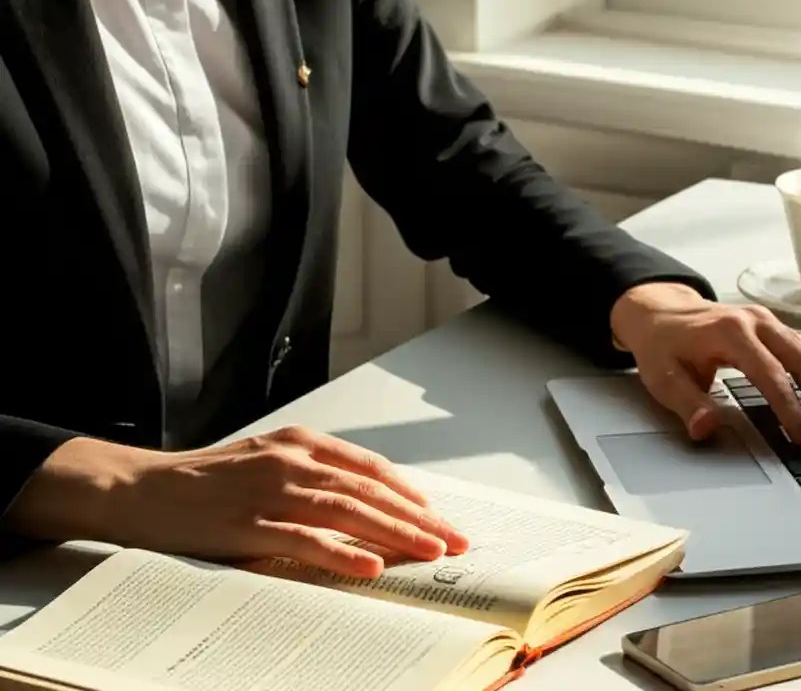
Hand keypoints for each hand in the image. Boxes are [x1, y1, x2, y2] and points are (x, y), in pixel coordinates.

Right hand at [5, 426, 467, 577]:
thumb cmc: (205, 482)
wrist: (137, 489)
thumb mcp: (265, 462)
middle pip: (370, 491)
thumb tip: (366, 505)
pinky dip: (342, 552)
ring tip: (431, 553)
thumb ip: (312, 475)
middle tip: (455, 541)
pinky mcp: (247, 525)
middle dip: (419, 518)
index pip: (371, 469)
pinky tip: (371, 565)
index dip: (410, 493)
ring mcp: (270, 493)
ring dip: (396, 533)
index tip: (441, 516)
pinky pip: (305, 540)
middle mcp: (292, 462)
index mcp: (299, 444)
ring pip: (348, 512)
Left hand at [610, 283, 800, 446]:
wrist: (662, 313)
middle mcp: (757, 322)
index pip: (771, 376)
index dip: (791, 410)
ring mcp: (771, 322)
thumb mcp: (663, 378)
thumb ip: (687, 404)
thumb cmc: (663, 347)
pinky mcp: (778, 327)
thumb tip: (707, 428)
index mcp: (730, 333)